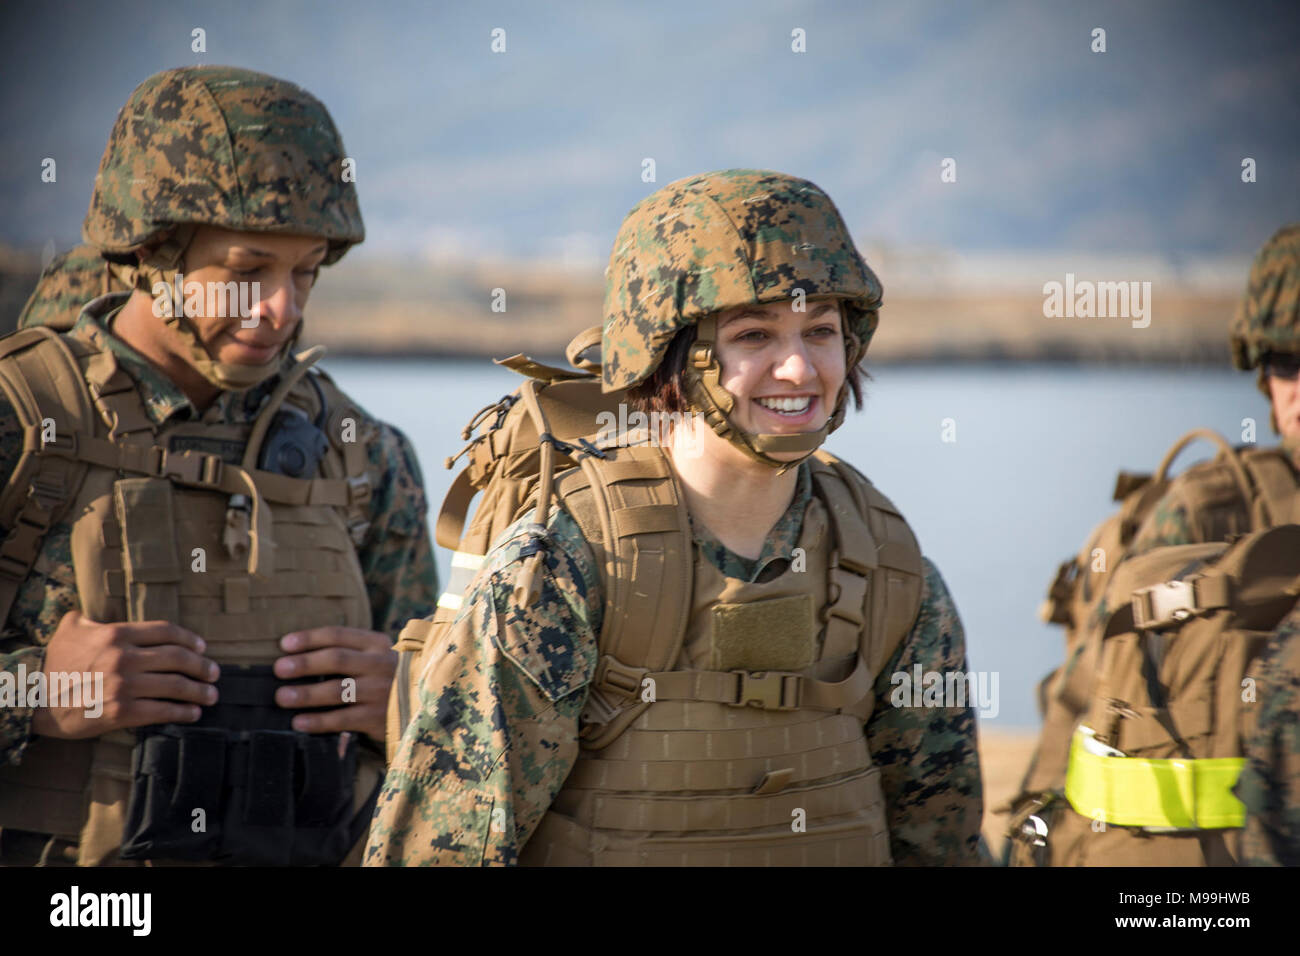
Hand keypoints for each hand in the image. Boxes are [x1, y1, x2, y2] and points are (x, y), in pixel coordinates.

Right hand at [31, 611, 218, 738]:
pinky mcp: (121, 712)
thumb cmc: (55, 662)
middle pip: (177, 658)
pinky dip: (182, 712)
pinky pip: (161, 711)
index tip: (203, 647)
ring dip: (199, 691)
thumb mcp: (71, 629)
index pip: (166, 632)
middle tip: (214, 672)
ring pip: (175, 686)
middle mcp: (123, 658)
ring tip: (211, 695)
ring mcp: (123, 686)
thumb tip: (102, 610)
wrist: (34, 699)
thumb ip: (92, 616)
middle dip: (202, 666)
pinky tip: (193, 713)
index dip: (190, 639)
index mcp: (116, 634)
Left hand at [273, 627, 395, 740]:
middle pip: (336, 659)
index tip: (284, 644)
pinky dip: (318, 721)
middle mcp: (380, 665)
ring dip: (306, 694)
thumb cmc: (389, 677)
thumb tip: (299, 654)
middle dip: (304, 663)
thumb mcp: (377, 655)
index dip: (309, 638)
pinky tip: (299, 722)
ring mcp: (380, 692)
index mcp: (377, 644)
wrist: (424, 704)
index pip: (338, 635)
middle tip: (279, 669)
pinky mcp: (378, 718)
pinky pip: (342, 719)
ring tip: (282, 697)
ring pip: (337, 690)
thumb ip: (350, 650)